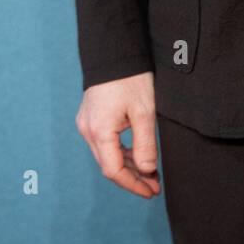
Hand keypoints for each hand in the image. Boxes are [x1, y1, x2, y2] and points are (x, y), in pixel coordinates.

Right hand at [75, 71, 160, 197]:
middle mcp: (87, 130)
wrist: (114, 50)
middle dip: (133, 178)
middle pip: (109, 165)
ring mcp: (87, 123)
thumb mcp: (145, 111)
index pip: (114, 171)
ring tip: (151, 174)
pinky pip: (105, 143)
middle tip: (155, 186)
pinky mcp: (91, 117)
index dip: (133, 185)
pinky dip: (121, 153)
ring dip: (128, 166)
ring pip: (106, 155)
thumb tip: (147, 171)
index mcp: (99, 131)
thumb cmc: (132, 78)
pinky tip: (138, 157)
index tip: (151, 192)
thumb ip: (145, 144)